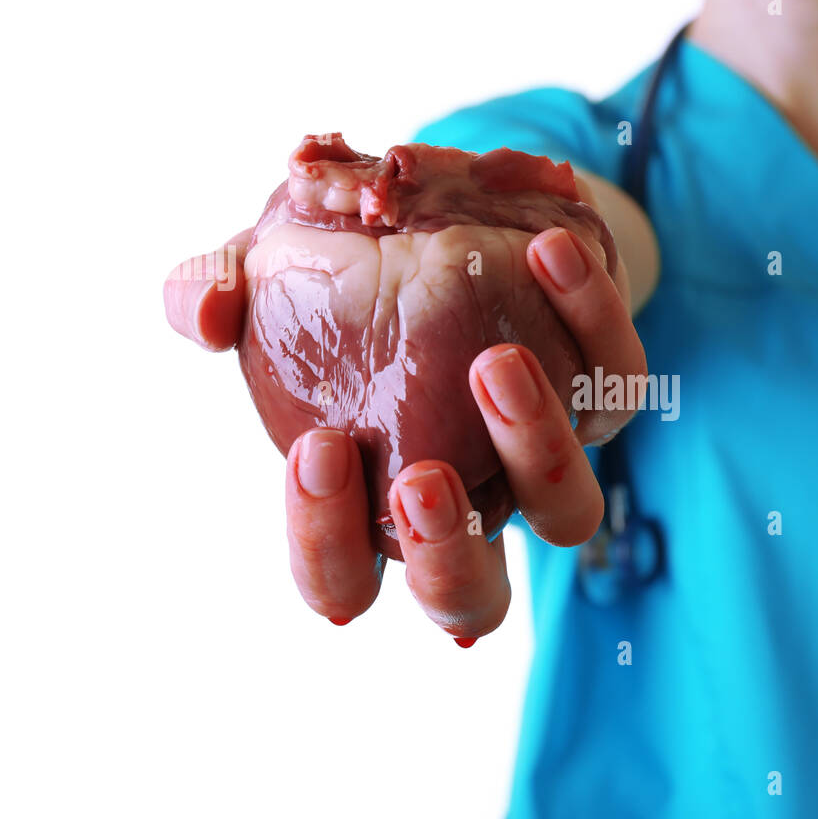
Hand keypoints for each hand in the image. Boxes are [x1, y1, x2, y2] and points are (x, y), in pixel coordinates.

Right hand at [165, 215, 646, 643]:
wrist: (461, 218)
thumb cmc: (354, 275)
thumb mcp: (270, 275)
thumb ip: (217, 290)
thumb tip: (200, 312)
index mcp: (377, 501)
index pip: (346, 582)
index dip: (328, 546)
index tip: (317, 451)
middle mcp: (470, 501)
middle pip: (471, 600)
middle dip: (446, 557)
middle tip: (421, 479)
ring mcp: (542, 456)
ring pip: (568, 514)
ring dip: (535, 449)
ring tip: (494, 363)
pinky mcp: (605, 388)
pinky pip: (617, 378)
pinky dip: (589, 316)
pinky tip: (546, 249)